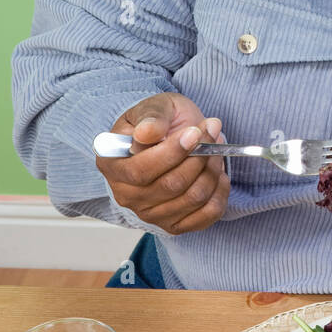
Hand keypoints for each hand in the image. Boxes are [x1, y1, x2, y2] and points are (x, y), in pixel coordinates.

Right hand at [96, 91, 229, 233]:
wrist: (173, 136)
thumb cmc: (161, 121)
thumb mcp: (155, 106)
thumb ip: (151, 117)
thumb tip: (147, 132)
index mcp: (112, 164)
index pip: (141, 170)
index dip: (172, 153)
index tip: (194, 133)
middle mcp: (126, 194)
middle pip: (171, 186)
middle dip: (199, 158)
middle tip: (212, 134)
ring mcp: (149, 214)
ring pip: (192, 198)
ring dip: (212, 171)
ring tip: (215, 149)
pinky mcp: (174, 225)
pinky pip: (206, 216)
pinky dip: (219, 193)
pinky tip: (218, 174)